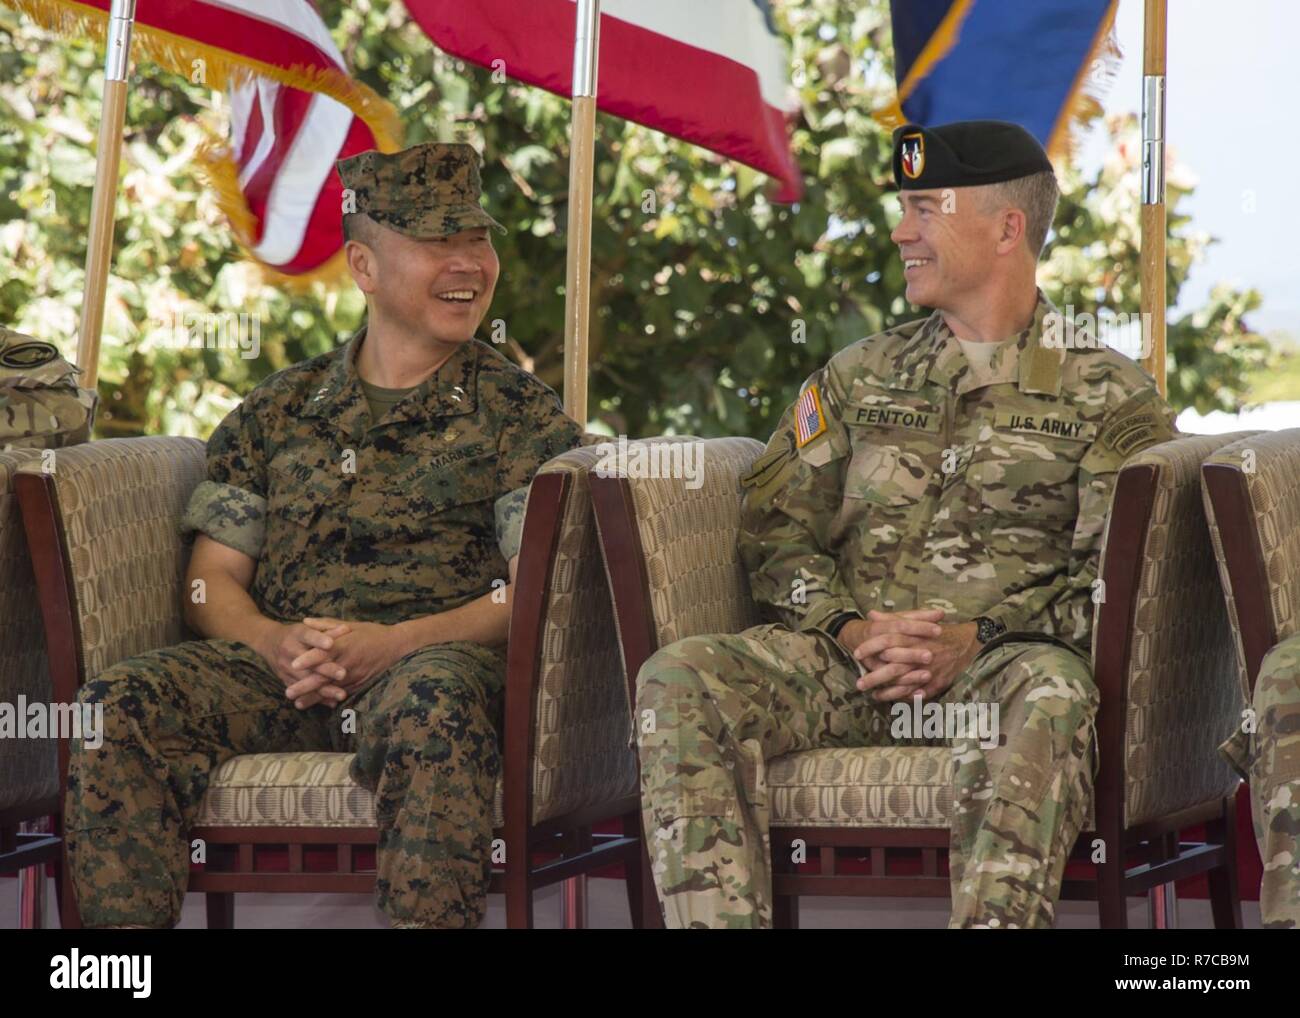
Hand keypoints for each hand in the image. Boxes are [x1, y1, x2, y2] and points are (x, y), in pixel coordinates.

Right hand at [253, 621, 352, 708]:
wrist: (268, 641)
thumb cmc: (296, 633)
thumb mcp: (307, 626)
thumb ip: (326, 628)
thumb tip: (347, 629)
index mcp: (297, 634)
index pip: (308, 636)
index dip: (319, 640)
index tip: (331, 644)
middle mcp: (289, 650)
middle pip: (308, 662)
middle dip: (326, 669)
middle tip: (343, 674)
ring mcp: (285, 667)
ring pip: (305, 680)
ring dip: (324, 689)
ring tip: (341, 694)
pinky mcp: (284, 679)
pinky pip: (301, 691)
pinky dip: (317, 698)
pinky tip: (332, 702)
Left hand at [283, 617, 408, 704]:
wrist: (397, 646)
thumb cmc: (372, 633)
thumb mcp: (350, 625)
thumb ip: (326, 624)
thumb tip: (305, 621)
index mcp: (345, 644)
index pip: (324, 653)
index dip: (309, 659)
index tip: (294, 664)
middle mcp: (348, 662)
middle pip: (324, 676)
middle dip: (306, 685)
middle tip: (288, 692)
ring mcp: (354, 675)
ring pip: (331, 689)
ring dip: (313, 697)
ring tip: (297, 704)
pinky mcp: (359, 684)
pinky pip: (341, 693)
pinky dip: (327, 700)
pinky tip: (316, 705)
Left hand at [855, 611, 980, 701]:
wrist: (966, 642)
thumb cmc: (936, 631)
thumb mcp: (916, 621)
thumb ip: (892, 619)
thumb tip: (871, 615)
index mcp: (914, 637)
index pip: (888, 641)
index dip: (871, 647)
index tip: (856, 653)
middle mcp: (920, 655)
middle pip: (894, 668)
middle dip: (875, 677)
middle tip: (859, 684)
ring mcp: (929, 671)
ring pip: (905, 684)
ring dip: (887, 692)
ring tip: (872, 695)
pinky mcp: (937, 682)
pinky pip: (919, 693)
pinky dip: (904, 698)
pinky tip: (891, 700)